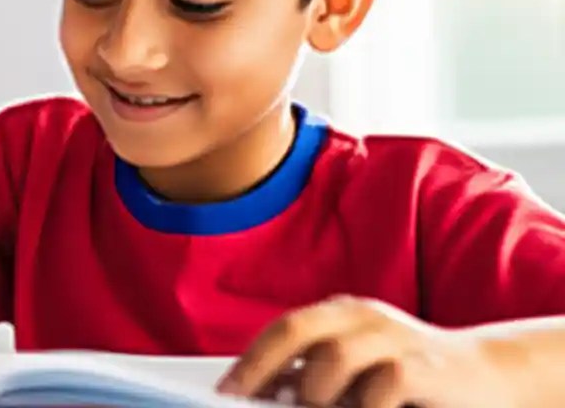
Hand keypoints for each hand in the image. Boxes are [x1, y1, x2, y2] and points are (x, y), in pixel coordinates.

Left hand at [218, 295, 507, 406]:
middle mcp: (364, 318)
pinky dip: (364, 406)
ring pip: (333, 358)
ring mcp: (396, 338)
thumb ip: (313, 378)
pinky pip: (383, 383)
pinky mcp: (427, 366)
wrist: (490, 376)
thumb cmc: (407, 379)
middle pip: (297, 329)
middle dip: (261, 366)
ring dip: (315, 393)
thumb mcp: (354, 374)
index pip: (283, 330)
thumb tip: (263, 396)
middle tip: (243, 401)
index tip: (224, 393)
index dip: (251, 361)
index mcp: (340, 315)